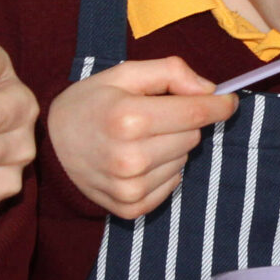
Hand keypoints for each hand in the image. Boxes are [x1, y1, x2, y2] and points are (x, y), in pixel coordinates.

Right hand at [44, 56, 236, 218]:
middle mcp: (130, 158)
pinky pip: (172, 184)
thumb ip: (170, 72)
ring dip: (171, 148)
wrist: (51, 145)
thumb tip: (209, 90)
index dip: (219, 105)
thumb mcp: (124, 74)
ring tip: (139, 140)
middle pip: (193, 137)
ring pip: (184, 161)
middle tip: (153, 117)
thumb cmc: (91, 103)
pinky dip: (163, 171)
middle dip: (182, 123)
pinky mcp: (131, 207)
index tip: (228, 101)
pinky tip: (137, 161)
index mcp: (128, 118)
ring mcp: (130, 187)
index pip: (196, 113)